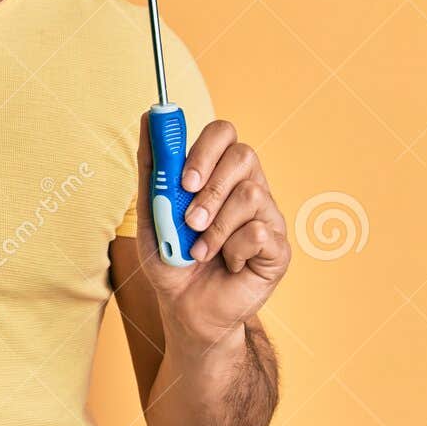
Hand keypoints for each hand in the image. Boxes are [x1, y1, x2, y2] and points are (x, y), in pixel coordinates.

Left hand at [135, 116, 289, 346]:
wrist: (185, 308)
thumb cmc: (171, 258)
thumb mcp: (152, 212)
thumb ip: (152, 167)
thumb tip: (148, 117)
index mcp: (219, 173)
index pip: (224, 134)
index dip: (205, 148)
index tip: (184, 179)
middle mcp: (247, 187)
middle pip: (244, 154)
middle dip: (212, 187)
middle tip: (190, 219)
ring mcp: (267, 215)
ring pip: (250, 195)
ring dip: (215, 228)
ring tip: (200, 252)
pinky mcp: (278, 246)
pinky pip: (259, 232)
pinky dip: (233, 251)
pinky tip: (228, 264)